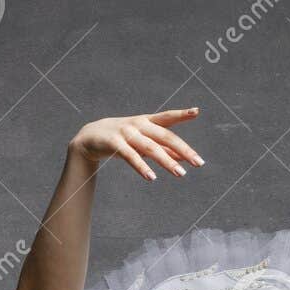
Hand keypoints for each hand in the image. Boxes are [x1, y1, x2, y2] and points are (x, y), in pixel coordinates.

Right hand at [69, 108, 202, 181]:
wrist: (91, 137)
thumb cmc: (122, 138)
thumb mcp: (143, 141)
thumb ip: (162, 148)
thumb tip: (183, 157)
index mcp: (147, 121)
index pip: (167, 117)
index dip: (182, 114)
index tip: (196, 112)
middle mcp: (139, 125)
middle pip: (165, 136)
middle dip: (183, 149)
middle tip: (199, 162)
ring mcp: (127, 133)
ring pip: (151, 148)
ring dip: (167, 161)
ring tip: (181, 174)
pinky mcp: (115, 143)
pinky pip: (131, 156)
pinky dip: (142, 167)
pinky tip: (152, 177)